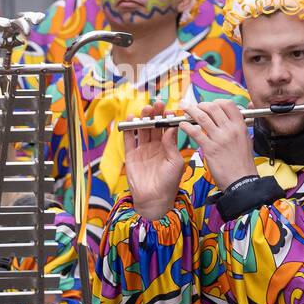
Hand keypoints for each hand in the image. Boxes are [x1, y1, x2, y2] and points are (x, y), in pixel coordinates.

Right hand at [124, 101, 184, 220]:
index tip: (169, 110)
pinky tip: (129, 119)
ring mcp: (142, 150)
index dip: (168, 119)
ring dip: (143, 119)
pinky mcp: (131, 155)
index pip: (167, 128)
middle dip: (155, 115)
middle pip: (154, 127)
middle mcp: (155, 146)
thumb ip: (171, 145)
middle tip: (157, 105)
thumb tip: (171, 128)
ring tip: (145, 109)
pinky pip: (129, 140)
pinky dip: (127, 129)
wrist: (155, 199)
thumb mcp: (175, 162)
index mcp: (168, 147)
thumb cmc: (169, 182)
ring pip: (141, 130)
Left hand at [179, 98, 257, 191]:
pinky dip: (186, 126)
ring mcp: (220, 138)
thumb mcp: (245, 141)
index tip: (208, 105)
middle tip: (191, 107)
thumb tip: (231, 121)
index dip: (216, 102)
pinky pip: (195, 132)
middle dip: (200, 105)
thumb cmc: (242, 164)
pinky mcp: (210, 148)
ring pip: (202, 117)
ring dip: (190, 111)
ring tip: (183, 110)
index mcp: (240, 126)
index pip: (228, 104)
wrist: (242, 181)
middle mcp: (231, 129)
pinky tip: (181, 126)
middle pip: (213, 107)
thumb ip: (237, 130)